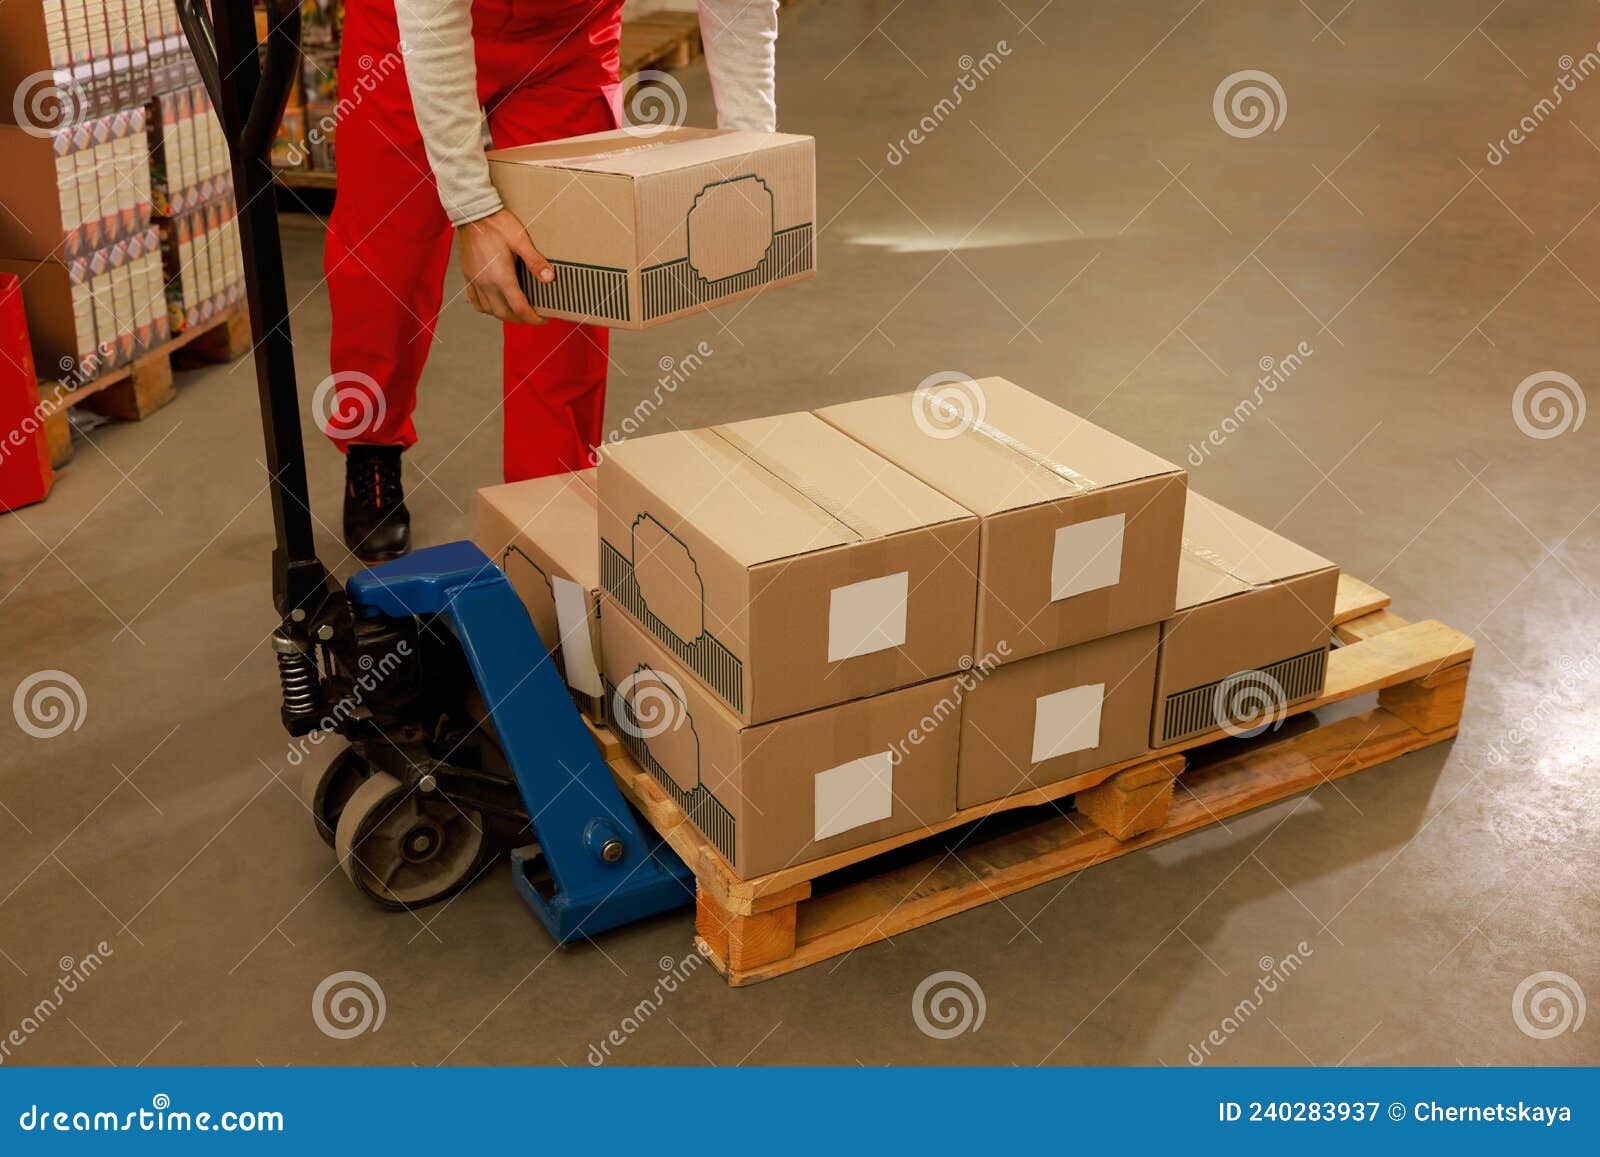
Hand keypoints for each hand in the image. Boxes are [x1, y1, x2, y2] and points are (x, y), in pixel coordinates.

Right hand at [458, 209, 550, 323]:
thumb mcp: (520, 240)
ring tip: (517, 312)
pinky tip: (494, 304)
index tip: (543, 319)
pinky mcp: (468, 275)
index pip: (519, 308)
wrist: (472, 212)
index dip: (533, 318)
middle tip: (533, 316)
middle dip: (521, 319)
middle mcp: (486, 283)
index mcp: (501, 277)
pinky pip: (475, 301)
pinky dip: (487, 308)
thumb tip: (549, 278)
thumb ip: (535, 261)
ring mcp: (475, 280)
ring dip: (504, 315)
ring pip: (489, 310)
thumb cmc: (497, 224)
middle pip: (504, 314)